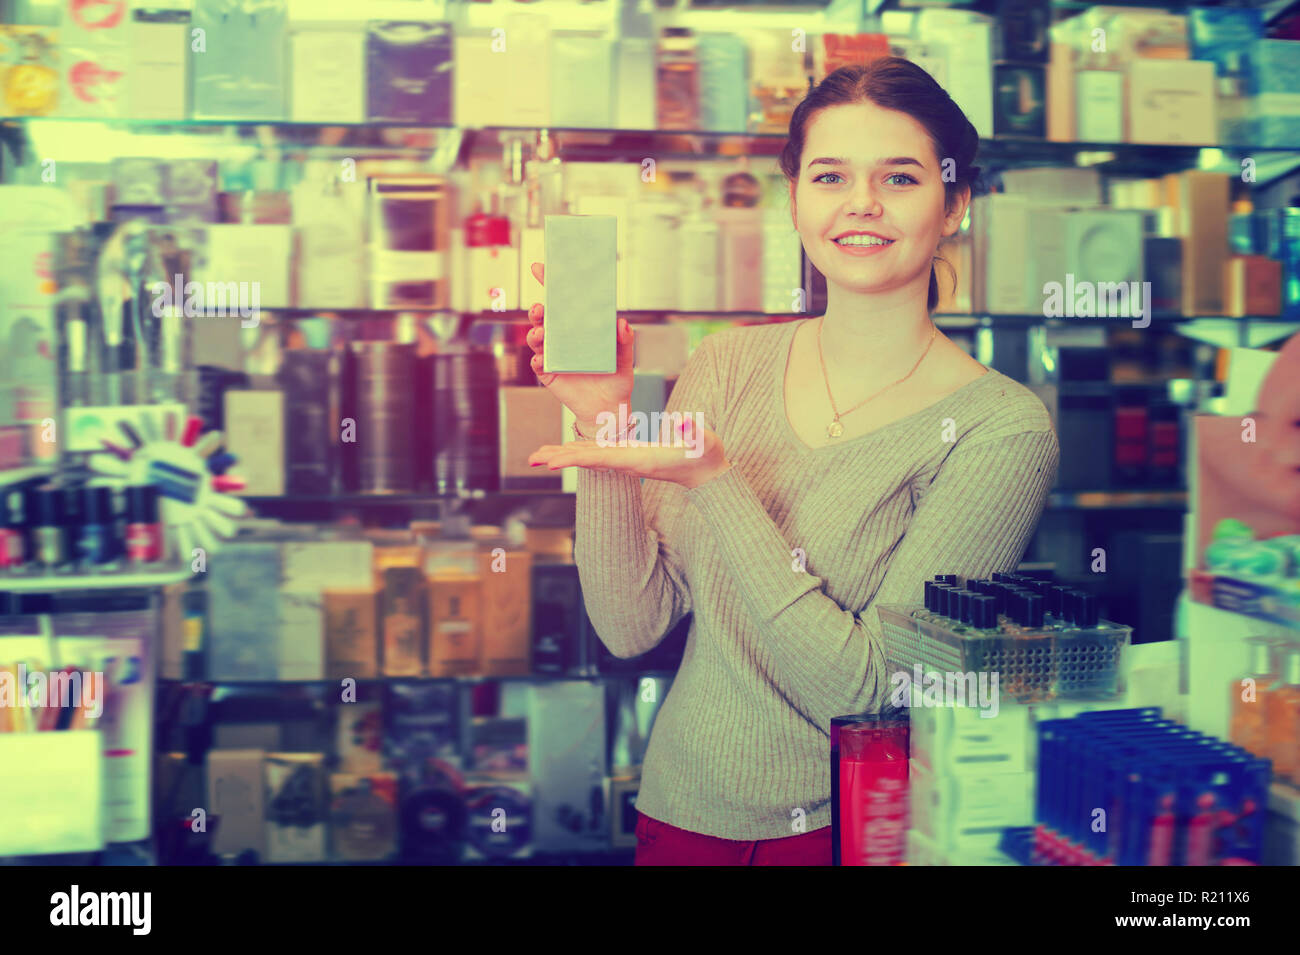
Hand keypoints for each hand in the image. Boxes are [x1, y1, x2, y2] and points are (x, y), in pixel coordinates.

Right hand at [526, 261, 633, 428]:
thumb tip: (623, 323)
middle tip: (540, 308)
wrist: (609, 408)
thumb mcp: (625, 358)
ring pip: (537, 338)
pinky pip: (538, 364)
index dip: (551, 285)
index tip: (541, 269)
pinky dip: (537, 359)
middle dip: (538, 310)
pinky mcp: (548, 373)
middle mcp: (563, 338)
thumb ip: (625, 341)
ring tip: (540, 333)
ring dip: (535, 333)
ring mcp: (554, 355)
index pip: (563, 303)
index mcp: (579, 328)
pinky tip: (541, 358)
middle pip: (545, 318)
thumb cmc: (617, 379)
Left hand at [528, 416, 731, 489]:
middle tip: (531, 460)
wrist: (707, 472)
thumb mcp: (705, 441)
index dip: (577, 458)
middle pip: (588, 460)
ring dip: (562, 456)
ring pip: (588, 458)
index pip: (603, 458)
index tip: (554, 462)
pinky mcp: (628, 456)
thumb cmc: (706, 455)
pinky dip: (577, 451)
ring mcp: (627, 460)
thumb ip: (695, 432)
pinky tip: (562, 449)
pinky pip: (596, 454)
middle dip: (560, 459)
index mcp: (640, 459)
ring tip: (536, 457)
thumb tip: (684, 421)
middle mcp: (628, 462)